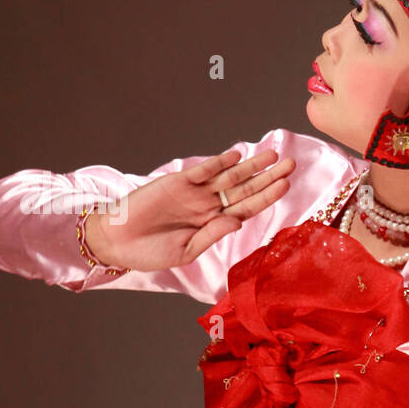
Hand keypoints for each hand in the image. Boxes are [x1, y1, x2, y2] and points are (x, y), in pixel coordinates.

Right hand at [85, 148, 294, 270]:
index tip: (286, 186)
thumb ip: (212, 235)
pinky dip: (218, 163)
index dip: (267, 197)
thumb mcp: (185, 252)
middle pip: (245, 189)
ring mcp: (194, 193)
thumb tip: (237, 222)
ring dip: (250, 165)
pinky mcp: (176, 183)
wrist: (117, 243)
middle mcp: (209, 206)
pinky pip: (202, 171)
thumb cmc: (150, 252)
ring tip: (272, 154)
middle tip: (291, 164)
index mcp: (214, 225)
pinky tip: (236, 156)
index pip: (247, 208)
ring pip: (229, 176)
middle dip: (268, 177)